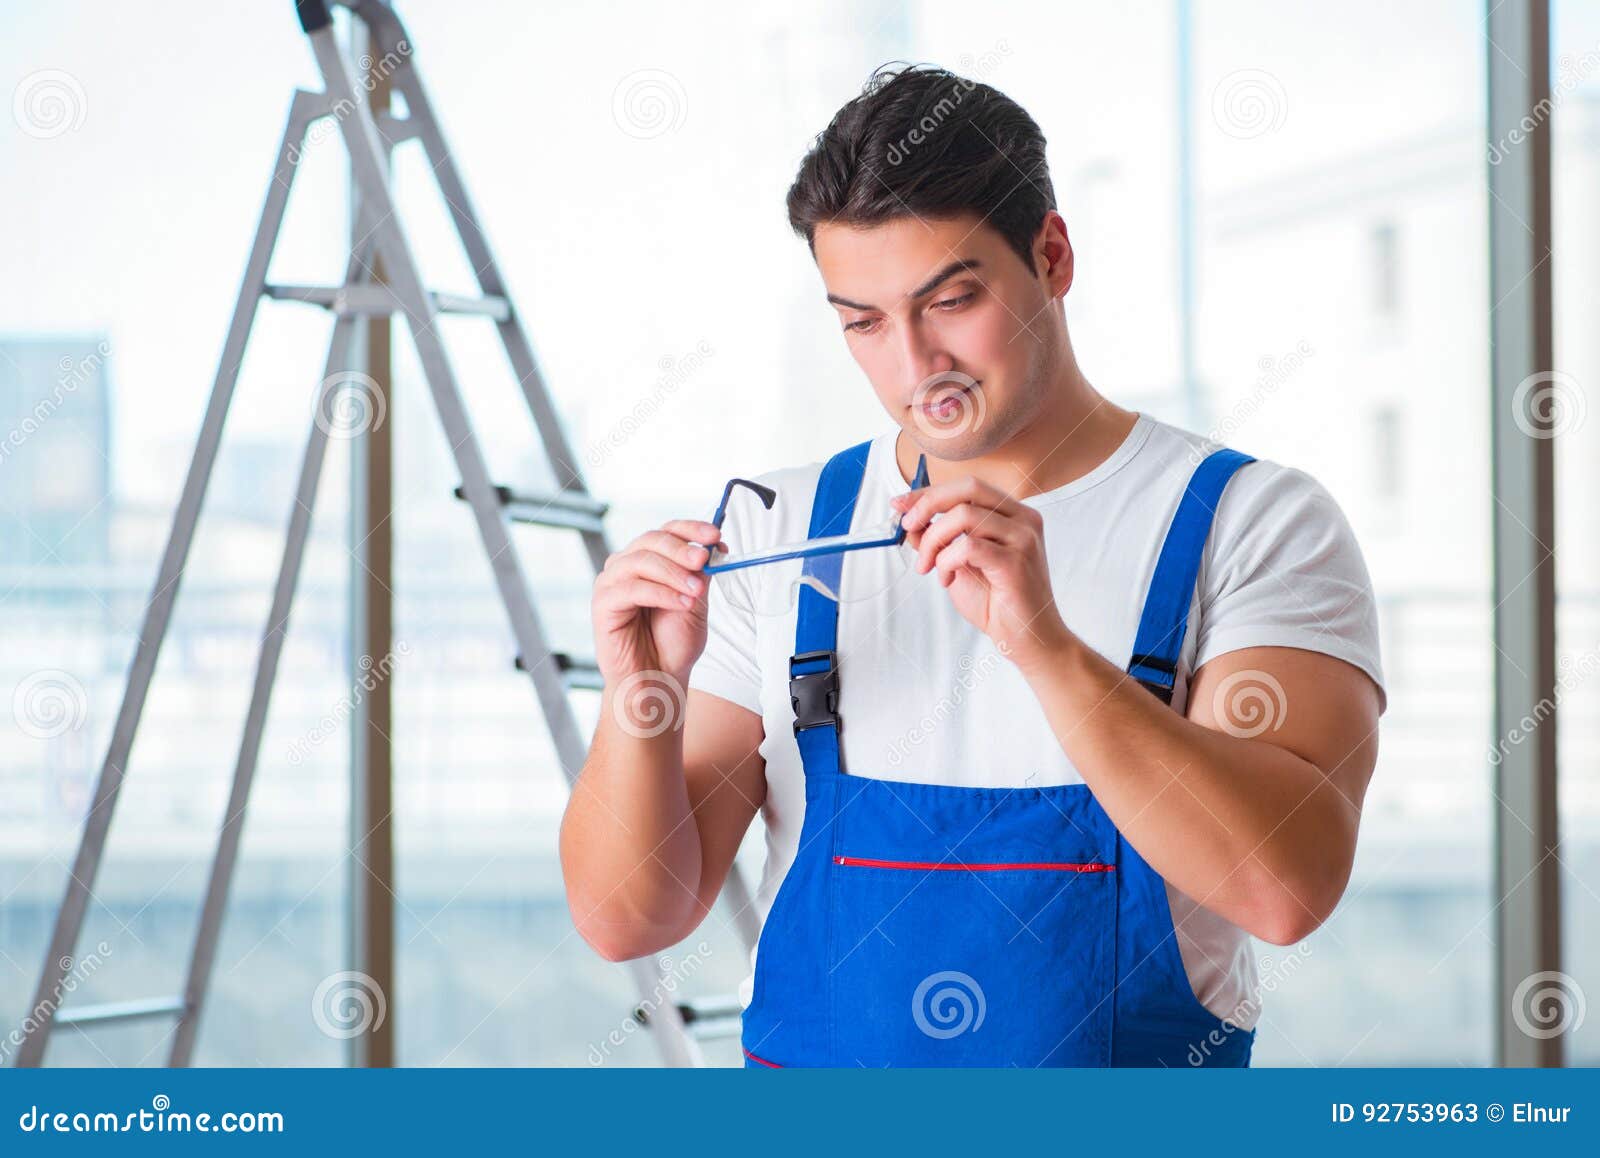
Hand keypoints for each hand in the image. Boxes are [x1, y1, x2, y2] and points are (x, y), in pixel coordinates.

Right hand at [592, 519, 719, 686]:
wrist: (659, 680)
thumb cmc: (673, 643)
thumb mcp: (695, 602)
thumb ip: (699, 574)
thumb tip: (712, 546)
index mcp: (648, 561)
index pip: (667, 531)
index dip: (691, 529)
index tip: (715, 535)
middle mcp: (626, 566)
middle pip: (651, 540)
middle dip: (682, 549)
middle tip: (704, 559)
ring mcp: (611, 583)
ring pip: (640, 560)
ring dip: (673, 573)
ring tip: (695, 591)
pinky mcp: (602, 605)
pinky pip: (631, 588)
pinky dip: (660, 593)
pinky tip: (681, 603)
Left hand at [890, 477, 1071, 670]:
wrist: (1027, 638)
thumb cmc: (998, 603)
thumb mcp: (958, 564)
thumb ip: (939, 540)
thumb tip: (910, 521)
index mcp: (1013, 514)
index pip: (967, 486)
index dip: (930, 492)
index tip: (900, 504)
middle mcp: (1023, 519)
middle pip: (968, 488)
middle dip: (928, 504)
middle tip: (908, 526)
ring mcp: (1023, 538)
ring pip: (964, 515)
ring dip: (934, 541)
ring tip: (929, 567)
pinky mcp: (1016, 562)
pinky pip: (968, 546)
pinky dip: (947, 561)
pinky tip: (947, 579)